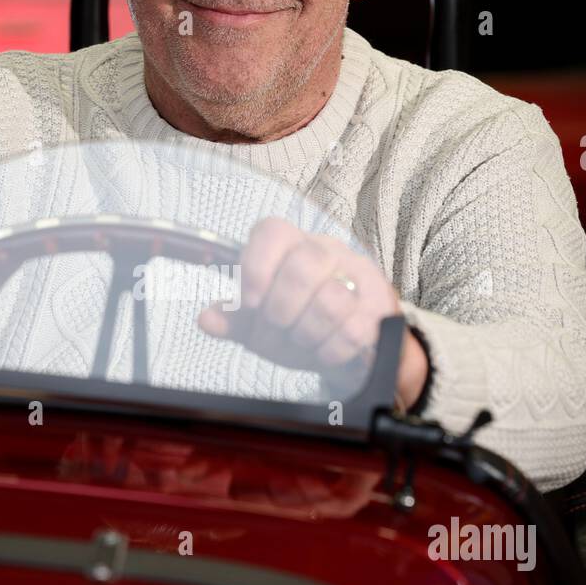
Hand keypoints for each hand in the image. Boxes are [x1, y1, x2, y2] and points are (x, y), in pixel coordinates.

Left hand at [197, 217, 427, 408]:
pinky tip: (322, 352)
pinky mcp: (379, 309)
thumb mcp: (262, 322)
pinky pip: (352, 331)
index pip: (272, 232)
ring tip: (299, 343)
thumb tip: (206, 319)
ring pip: (330, 301)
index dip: (256, 266)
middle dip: (281, 310)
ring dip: (305, 334)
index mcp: (292, 246)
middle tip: (275, 329)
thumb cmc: (302, 322)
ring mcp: (358, 277)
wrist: (356, 343)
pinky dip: (329, 351)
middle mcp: (327, 252)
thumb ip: (235, 319)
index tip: (250, 302)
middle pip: (304, 265)